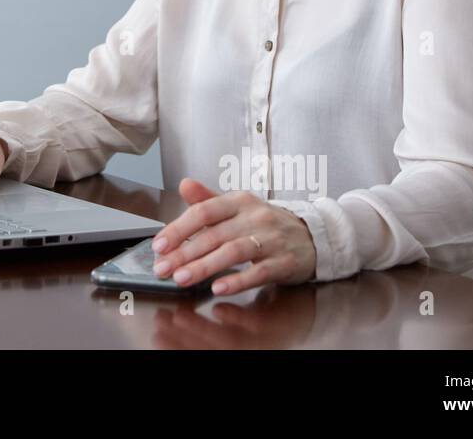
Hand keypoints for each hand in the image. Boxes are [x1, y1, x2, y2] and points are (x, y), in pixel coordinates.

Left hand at [149, 179, 316, 294]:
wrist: (313, 237)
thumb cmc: (267, 224)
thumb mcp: (239, 207)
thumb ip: (209, 200)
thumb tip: (184, 185)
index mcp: (240, 201)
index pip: (204, 212)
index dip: (179, 228)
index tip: (159, 245)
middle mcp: (255, 217)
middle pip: (214, 235)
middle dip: (184, 253)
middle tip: (163, 268)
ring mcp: (271, 239)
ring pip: (233, 252)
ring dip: (204, 266)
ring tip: (182, 278)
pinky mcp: (284, 261)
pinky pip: (258, 272)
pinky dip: (237, 280)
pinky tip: (218, 287)